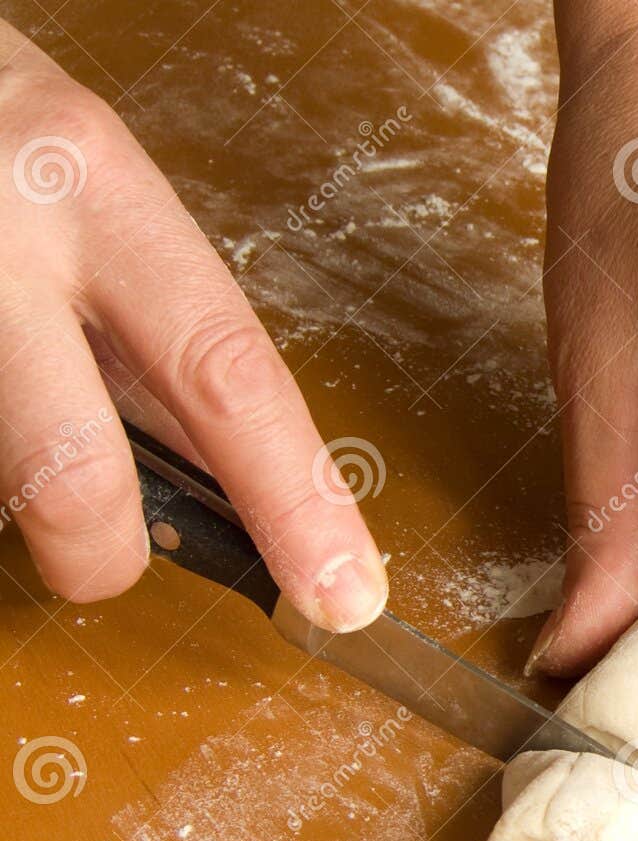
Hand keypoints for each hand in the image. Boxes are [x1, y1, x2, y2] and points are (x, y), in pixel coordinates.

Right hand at [0, 25, 385, 629]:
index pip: (231, 376)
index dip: (296, 503)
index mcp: (101, 192)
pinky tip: (2, 396)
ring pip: (0, 476)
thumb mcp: (100, 199)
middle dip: (103, 557)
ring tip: (21, 413)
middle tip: (110, 563)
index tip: (343, 591)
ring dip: (17, 489)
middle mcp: (6, 238)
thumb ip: (156, 326)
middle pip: (77, 474)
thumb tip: (231, 476)